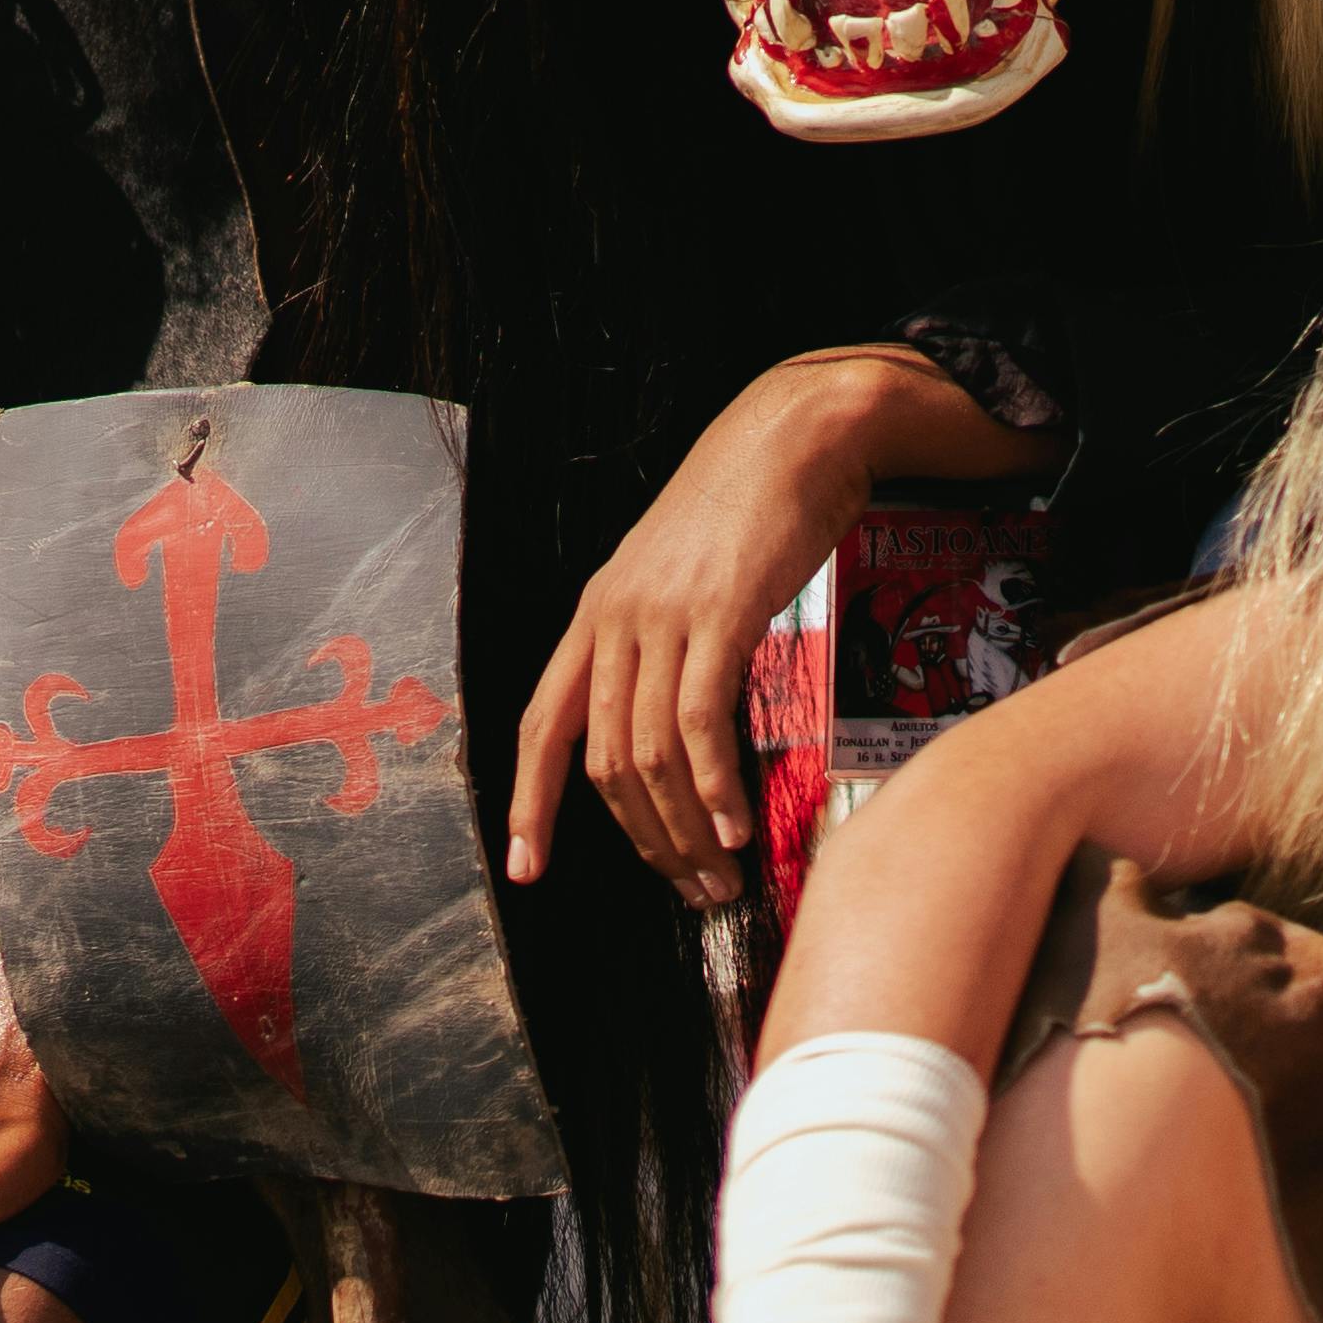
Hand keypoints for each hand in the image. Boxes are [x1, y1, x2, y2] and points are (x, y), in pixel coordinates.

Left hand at [509, 350, 1055, 911]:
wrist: (796, 435)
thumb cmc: (748, 507)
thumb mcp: (680, 575)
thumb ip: (665, 641)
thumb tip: (676, 723)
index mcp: (596, 614)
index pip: (541, 723)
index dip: (528, 802)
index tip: (526, 868)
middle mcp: (614, 617)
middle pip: (602, 758)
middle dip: (642, 839)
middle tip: (687, 888)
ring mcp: (662, 616)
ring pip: (648, 754)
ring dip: (684, 830)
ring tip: (718, 875)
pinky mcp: (718, 615)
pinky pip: (699, 724)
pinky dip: (714, 787)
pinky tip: (735, 826)